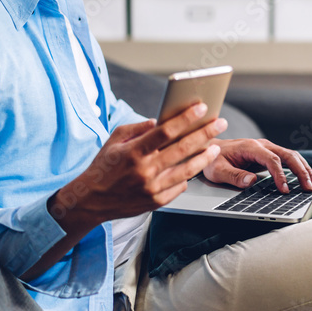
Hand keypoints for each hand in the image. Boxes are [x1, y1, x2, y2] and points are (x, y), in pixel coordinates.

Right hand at [51, 103, 225, 223]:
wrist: (91, 201)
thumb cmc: (104, 167)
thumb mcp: (114, 140)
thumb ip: (137, 128)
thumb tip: (159, 121)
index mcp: (134, 152)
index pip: (166, 131)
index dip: (186, 118)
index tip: (201, 108)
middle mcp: (144, 170)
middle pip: (183, 149)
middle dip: (205, 133)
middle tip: (220, 123)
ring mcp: (152, 188)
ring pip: (188, 170)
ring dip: (205, 157)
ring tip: (215, 146)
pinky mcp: (156, 202)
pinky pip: (180, 186)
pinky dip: (188, 176)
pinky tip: (194, 167)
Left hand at [202, 138, 311, 192]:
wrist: (210, 149)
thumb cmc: (213, 160)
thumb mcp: (217, 170)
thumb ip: (234, 176)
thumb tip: (252, 181)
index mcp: (250, 147)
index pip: (272, 160)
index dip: (280, 175)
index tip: (284, 190)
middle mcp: (262, 145)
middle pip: (287, 155)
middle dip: (300, 171)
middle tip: (308, 188)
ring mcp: (267, 148)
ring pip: (291, 156)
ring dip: (303, 169)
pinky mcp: (269, 154)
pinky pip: (288, 159)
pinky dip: (299, 168)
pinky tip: (306, 178)